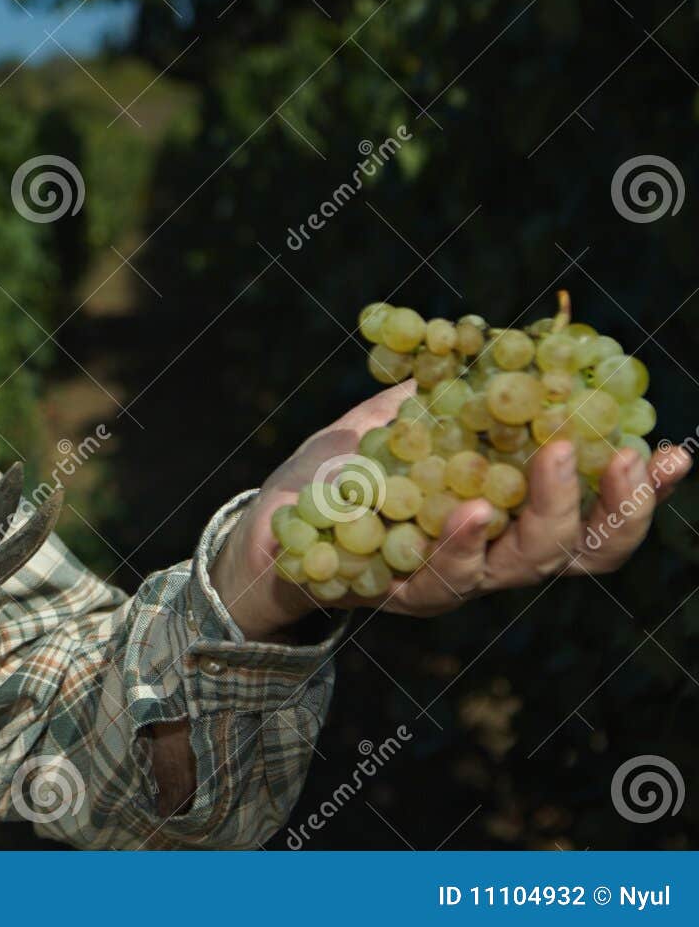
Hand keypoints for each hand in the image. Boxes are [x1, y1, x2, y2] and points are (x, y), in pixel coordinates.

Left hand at [214, 381, 692, 637]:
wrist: (269, 520)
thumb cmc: (350, 471)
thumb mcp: (407, 419)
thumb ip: (456, 390)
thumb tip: (509, 337)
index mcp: (507, 521)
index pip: (594, 523)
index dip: (639, 498)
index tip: (676, 452)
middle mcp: (487, 561)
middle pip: (570, 554)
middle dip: (605, 505)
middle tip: (614, 452)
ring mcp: (441, 581)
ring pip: (512, 569)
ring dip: (544, 513)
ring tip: (557, 459)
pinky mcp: (387, 589)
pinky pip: (433, 577)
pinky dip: (456, 542)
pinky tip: (470, 507)